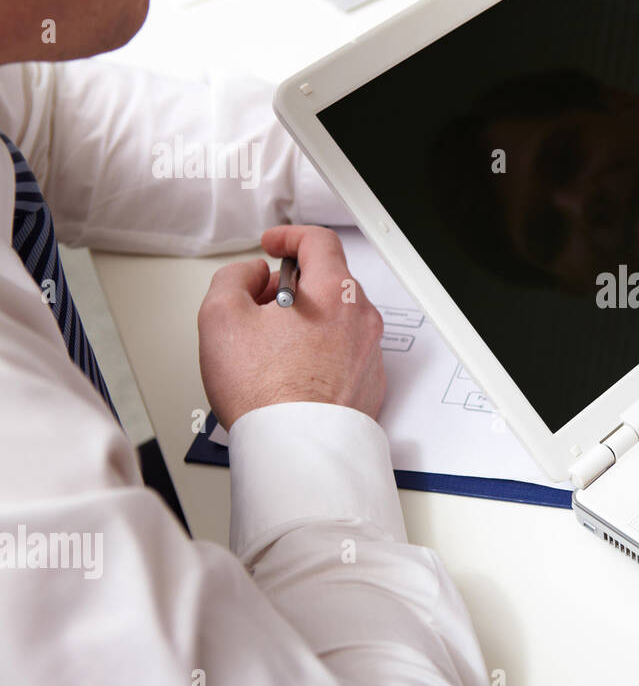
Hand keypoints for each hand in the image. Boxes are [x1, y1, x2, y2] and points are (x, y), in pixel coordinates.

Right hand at [198, 225, 385, 427]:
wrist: (297, 449)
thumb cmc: (265, 392)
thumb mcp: (221, 316)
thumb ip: (233, 277)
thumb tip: (250, 275)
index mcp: (334, 293)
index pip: (318, 240)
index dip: (289, 236)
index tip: (273, 245)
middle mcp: (362, 319)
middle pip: (328, 281)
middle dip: (291, 286)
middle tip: (259, 306)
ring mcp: (370, 352)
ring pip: (336, 319)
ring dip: (305, 320)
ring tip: (269, 348)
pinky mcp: (369, 382)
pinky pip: (344, 352)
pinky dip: (320, 352)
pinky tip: (291, 373)